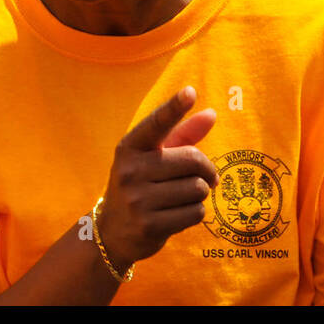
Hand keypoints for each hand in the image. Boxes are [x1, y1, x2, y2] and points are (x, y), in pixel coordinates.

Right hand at [96, 87, 217, 269]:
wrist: (112, 232)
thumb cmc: (141, 184)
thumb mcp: (154, 157)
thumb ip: (183, 134)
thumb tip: (211, 114)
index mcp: (130, 147)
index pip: (157, 123)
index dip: (175, 107)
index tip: (191, 92)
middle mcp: (130, 171)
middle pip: (193, 160)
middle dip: (206, 170)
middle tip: (205, 177)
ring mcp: (137, 200)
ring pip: (198, 188)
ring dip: (200, 193)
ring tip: (183, 197)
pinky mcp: (149, 226)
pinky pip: (195, 212)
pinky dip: (196, 212)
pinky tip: (179, 213)